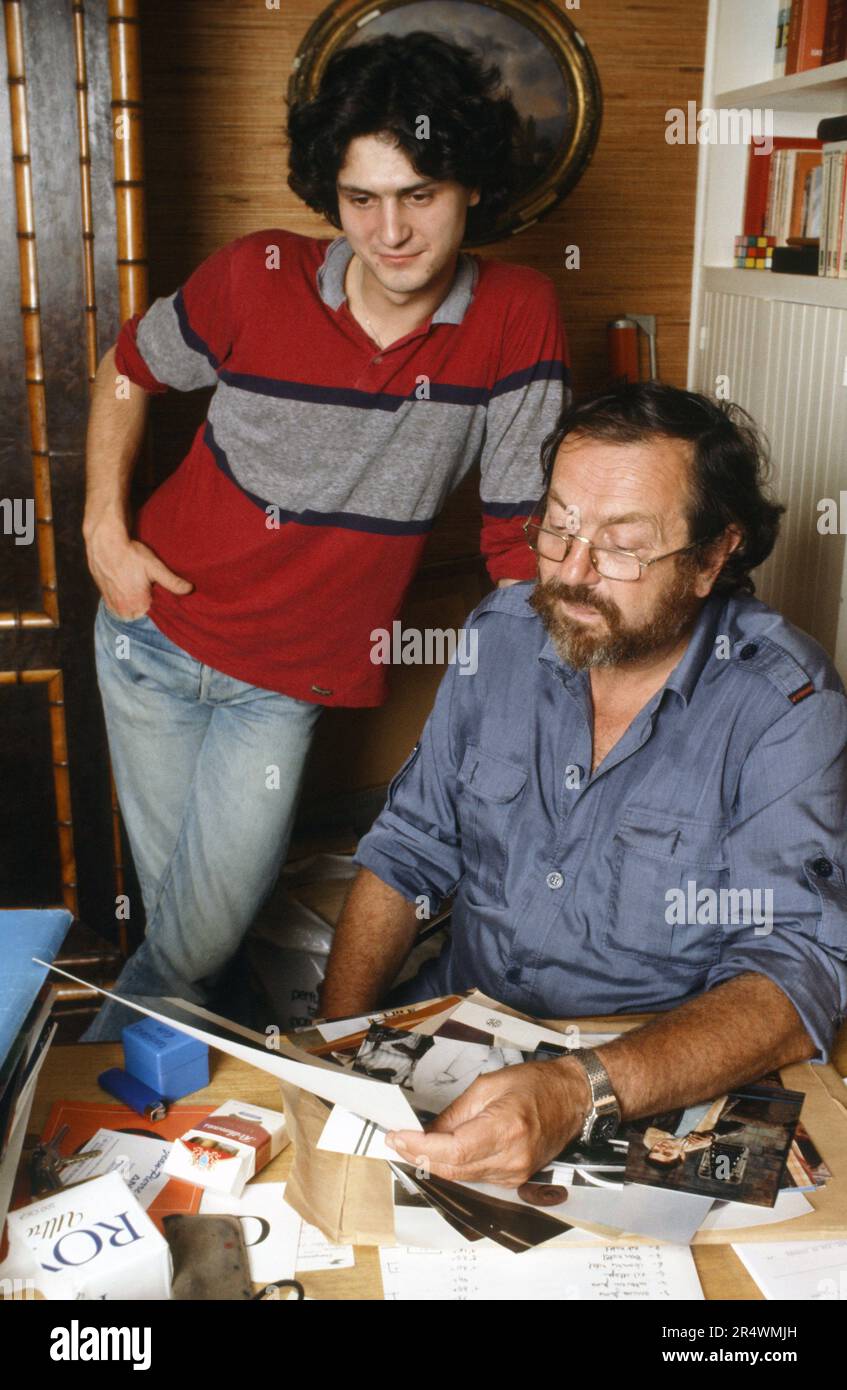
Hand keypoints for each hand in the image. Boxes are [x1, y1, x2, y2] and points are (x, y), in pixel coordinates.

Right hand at [84, 514, 192, 617]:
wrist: (105, 544)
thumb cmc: (131, 554)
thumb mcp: (154, 567)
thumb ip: (172, 581)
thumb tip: (189, 589)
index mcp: (139, 605)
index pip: (154, 614)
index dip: (158, 605)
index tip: (158, 594)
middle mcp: (124, 609)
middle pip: (141, 614)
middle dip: (145, 605)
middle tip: (147, 590)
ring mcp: (113, 605)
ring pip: (129, 612)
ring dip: (133, 605)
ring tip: (136, 588)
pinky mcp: (105, 599)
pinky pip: (117, 607)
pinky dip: (123, 602)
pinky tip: (127, 589)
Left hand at [385, 1059, 589, 1185]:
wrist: (571, 1098)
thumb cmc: (536, 1084)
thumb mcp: (488, 1085)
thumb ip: (456, 1113)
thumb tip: (427, 1132)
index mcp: (506, 1128)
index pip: (454, 1150)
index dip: (420, 1147)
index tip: (397, 1136)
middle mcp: (512, 1157)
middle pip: (453, 1168)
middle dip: (419, 1156)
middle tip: (396, 1141)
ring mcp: (516, 1172)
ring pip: (462, 1176)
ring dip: (433, 1162)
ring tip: (410, 1145)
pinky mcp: (516, 1178)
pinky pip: (476, 1177)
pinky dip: (454, 1166)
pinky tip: (439, 1153)